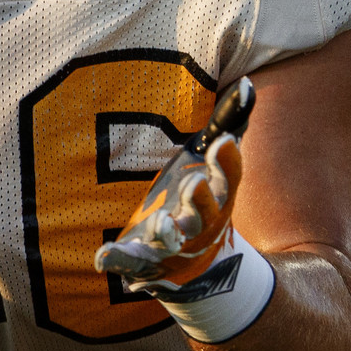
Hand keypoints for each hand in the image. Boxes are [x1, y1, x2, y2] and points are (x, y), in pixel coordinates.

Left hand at [96, 78, 252, 295]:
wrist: (195, 266)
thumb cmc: (201, 199)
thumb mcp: (211, 162)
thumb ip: (228, 124)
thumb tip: (247, 84)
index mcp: (218, 199)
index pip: (229, 181)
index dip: (228, 163)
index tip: (224, 141)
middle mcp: (199, 225)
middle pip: (205, 214)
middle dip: (201, 200)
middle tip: (194, 181)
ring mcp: (172, 245)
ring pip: (172, 240)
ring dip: (167, 232)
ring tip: (160, 222)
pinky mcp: (144, 259)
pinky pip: (131, 260)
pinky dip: (118, 259)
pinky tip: (102, 255)